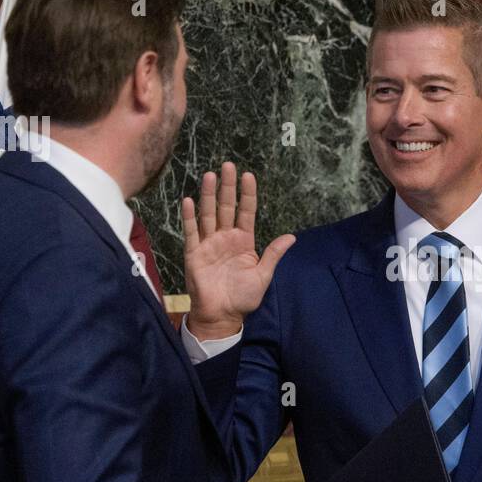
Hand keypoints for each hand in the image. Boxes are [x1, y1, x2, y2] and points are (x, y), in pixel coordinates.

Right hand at [181, 162, 294, 339]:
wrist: (222, 315)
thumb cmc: (243, 297)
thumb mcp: (263, 275)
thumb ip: (273, 254)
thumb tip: (292, 237)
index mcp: (243, 241)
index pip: (246, 212)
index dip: (247, 194)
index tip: (249, 175)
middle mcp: (225, 238)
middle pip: (226, 207)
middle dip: (227, 186)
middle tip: (227, 165)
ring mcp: (209, 244)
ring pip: (208, 214)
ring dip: (208, 195)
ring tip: (209, 175)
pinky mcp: (194, 253)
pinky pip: (192, 232)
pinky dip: (190, 217)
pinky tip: (189, 200)